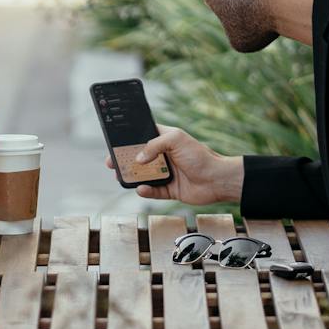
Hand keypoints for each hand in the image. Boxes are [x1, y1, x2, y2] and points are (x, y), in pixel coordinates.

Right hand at [106, 125, 244, 204]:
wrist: (217, 179)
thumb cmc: (200, 156)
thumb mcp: (176, 140)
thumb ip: (154, 145)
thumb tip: (138, 158)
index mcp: (165, 140)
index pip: (144, 137)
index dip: (130, 139)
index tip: (116, 142)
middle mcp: (165, 156)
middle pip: (139, 158)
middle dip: (124, 160)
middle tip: (112, 162)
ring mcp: (167, 173)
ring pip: (144, 176)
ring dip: (132, 176)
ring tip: (121, 176)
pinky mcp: (170, 190)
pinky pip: (153, 191)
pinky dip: (146, 191)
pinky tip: (141, 189)